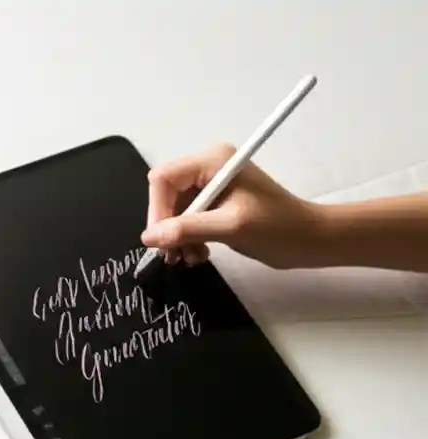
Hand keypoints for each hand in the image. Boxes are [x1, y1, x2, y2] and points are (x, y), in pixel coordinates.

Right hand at [140, 144, 325, 268]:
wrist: (310, 239)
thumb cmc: (277, 229)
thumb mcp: (230, 228)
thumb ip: (187, 229)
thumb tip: (148, 237)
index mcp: (213, 161)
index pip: (164, 179)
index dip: (157, 210)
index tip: (162, 241)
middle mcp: (208, 167)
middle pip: (166, 195)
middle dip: (168, 227)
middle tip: (174, 256)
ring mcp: (212, 184)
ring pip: (174, 211)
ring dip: (177, 237)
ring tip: (191, 258)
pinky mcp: (216, 202)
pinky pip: (187, 219)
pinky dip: (188, 238)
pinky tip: (199, 253)